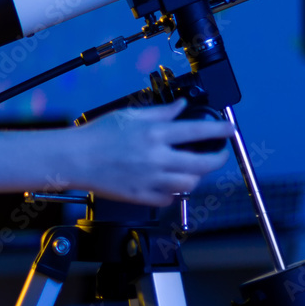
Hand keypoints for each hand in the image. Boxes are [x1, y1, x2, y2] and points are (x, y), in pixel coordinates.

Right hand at [68, 99, 233, 205]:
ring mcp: (150, 180)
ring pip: (189, 184)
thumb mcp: (129, 115)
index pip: (198, 132)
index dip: (220, 131)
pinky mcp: (142, 196)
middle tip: (217, 154)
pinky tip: (167, 181)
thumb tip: (181, 107)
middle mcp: (156, 158)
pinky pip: (169, 198)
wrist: (75, 158)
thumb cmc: (97, 135)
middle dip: (217, 158)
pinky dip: (173, 191)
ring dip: (195, 176)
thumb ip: (160, 113)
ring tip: (190, 168)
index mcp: (154, 134)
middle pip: (203, 164)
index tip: (229, 130)